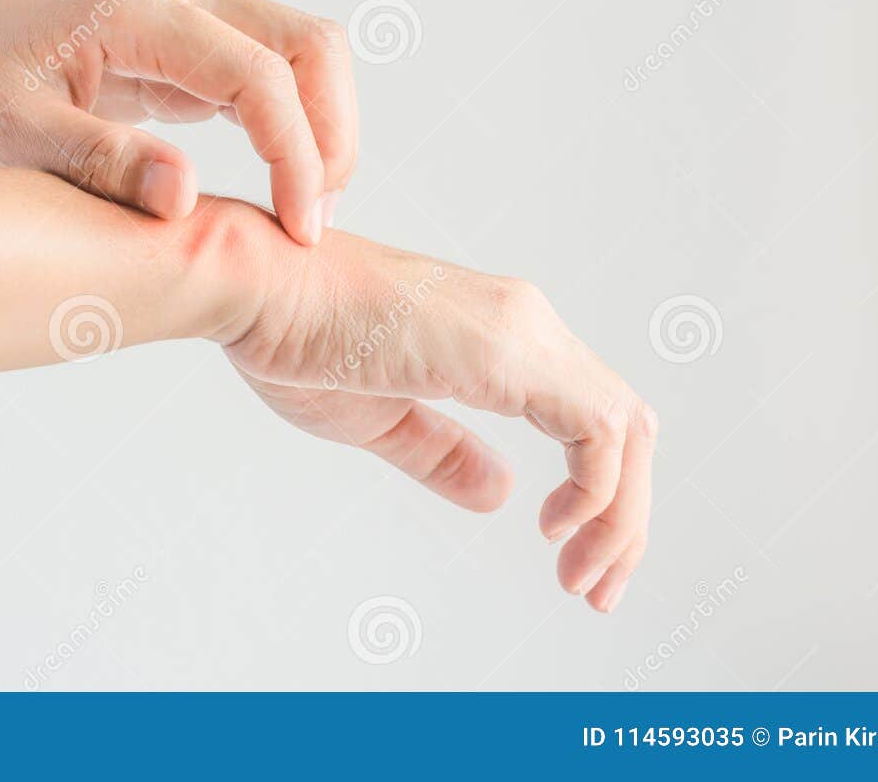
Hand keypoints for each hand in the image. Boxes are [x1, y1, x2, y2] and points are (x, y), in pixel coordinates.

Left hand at [0, 0, 357, 244]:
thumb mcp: (12, 133)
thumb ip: (100, 161)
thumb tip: (184, 199)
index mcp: (132, 7)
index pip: (257, 73)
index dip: (295, 154)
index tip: (299, 232)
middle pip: (307, 43)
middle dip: (330, 134)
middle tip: (313, 222)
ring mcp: (187, 1)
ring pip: (301, 49)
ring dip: (320, 127)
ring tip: (302, 211)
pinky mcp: (189, 29)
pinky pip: (270, 64)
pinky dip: (291, 120)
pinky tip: (277, 184)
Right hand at [206, 200, 657, 611]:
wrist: (252, 285)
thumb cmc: (294, 338)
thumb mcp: (381, 417)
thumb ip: (443, 453)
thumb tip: (503, 491)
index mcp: (498, 335)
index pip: (589, 417)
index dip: (601, 498)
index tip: (572, 560)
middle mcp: (524, 322)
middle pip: (625, 426)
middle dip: (626, 520)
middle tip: (596, 591)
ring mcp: (521, 331)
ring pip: (625, 429)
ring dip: (620, 518)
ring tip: (583, 580)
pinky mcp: (507, 350)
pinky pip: (597, 429)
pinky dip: (597, 492)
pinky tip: (553, 530)